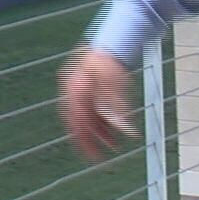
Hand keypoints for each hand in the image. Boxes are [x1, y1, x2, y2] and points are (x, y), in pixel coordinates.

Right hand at [58, 46, 136, 160]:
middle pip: (76, 121)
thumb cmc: (113, 62)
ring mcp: (74, 88)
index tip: (94, 156)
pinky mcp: (81, 87)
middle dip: (88, 139)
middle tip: (97, 156)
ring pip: (83, 116)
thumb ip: (120, 109)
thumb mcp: (119, 85)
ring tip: (112, 143)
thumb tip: (127, 131)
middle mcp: (71, 90)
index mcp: (76, 89)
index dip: (85, 141)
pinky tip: (110, 128)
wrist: (110, 43)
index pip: (77, 122)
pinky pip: (87, 108)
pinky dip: (98, 120)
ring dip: (96, 130)